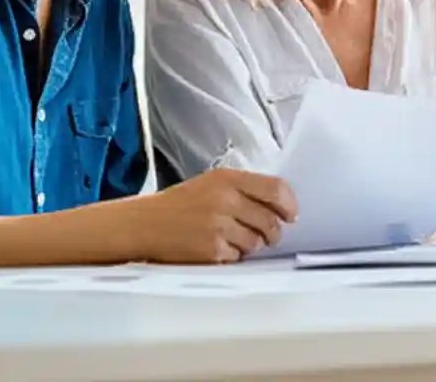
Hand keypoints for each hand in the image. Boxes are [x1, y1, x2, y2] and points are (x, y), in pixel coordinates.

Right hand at [133, 168, 297, 263]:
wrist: (145, 223)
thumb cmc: (180, 204)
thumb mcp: (212, 183)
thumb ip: (244, 190)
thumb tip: (280, 207)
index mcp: (228, 179)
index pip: (275, 189)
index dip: (289, 205)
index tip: (290, 215)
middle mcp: (226, 200)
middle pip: (270, 221)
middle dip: (273, 232)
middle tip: (266, 235)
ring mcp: (219, 225)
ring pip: (257, 242)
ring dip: (250, 245)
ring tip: (230, 238)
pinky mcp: (212, 249)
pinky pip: (238, 257)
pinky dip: (232, 255)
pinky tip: (216, 247)